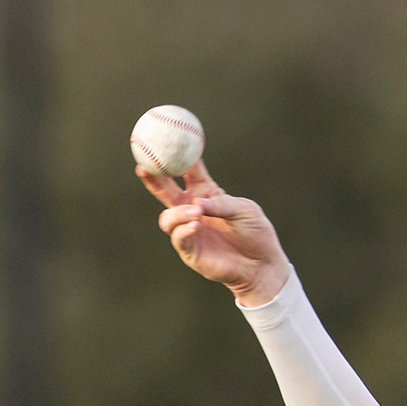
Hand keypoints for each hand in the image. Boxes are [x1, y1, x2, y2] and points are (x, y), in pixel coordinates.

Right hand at [138, 161, 290, 305]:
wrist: (262, 264)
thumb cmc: (256, 233)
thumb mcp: (245, 210)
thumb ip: (222, 204)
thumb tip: (198, 203)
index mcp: (206, 194)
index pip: (187, 172)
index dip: (179, 157)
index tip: (170, 141)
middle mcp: (192, 210)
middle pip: (165, 191)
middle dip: (153, 178)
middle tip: (144, 167)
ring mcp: (189, 230)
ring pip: (167, 218)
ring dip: (178, 213)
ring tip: (196, 212)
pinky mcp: (190, 251)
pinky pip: (178, 238)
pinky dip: (184, 230)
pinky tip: (195, 225)